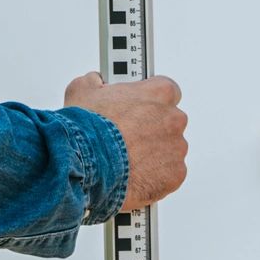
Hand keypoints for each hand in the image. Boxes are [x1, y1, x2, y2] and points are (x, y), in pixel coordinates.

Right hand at [64, 72, 187, 211]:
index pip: (167, 91)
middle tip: (129, 137)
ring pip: (170, 151)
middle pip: (169, 123)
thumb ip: (97, 82)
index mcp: (159, 92)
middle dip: (152, 129)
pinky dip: (155, 177)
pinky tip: (134, 175)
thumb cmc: (87, 129)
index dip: (151, 101)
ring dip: (154, 154)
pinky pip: (168, 175)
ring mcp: (176, 149)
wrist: (85, 164)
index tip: (140, 107)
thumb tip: (96, 82)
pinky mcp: (174, 175)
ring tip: (128, 159)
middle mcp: (173, 119)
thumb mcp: (83, 90)